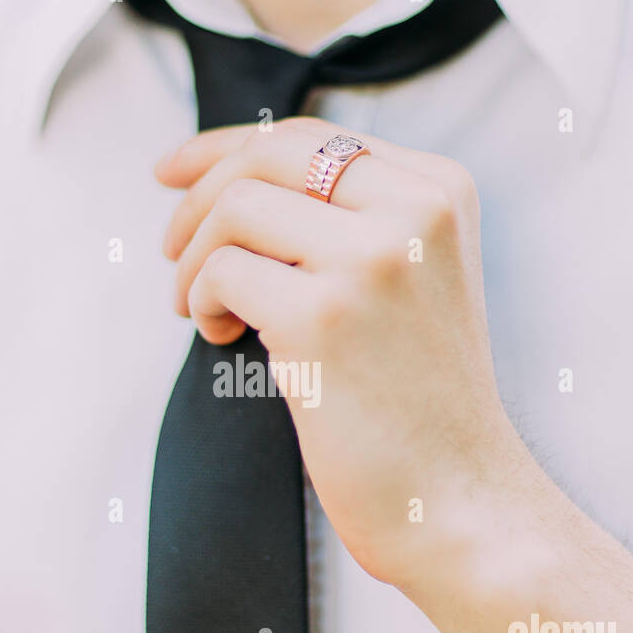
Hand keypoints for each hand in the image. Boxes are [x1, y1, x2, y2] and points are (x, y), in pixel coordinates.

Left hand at [156, 116, 530, 591]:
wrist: (461, 498)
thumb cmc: (420, 402)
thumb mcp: (412, 278)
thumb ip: (352, 218)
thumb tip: (232, 176)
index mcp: (441, 189)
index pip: (311, 134)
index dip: (224, 147)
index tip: (171, 170)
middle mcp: (415, 208)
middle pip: (266, 155)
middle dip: (197, 197)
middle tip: (171, 249)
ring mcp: (373, 259)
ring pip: (236, 207)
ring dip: (194, 260)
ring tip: (205, 310)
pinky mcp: (324, 317)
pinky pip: (222, 272)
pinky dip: (202, 302)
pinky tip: (223, 338)